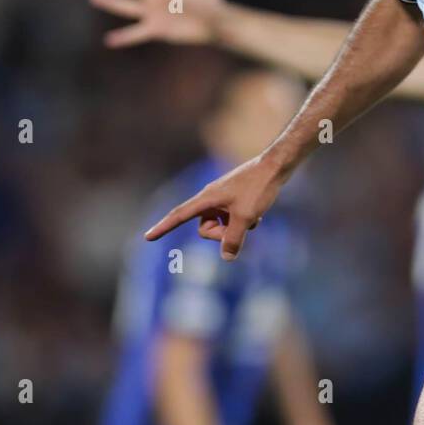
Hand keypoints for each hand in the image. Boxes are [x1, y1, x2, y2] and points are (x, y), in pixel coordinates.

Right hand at [145, 154, 286, 260]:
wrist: (276, 166)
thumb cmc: (258, 188)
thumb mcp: (246, 217)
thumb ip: (233, 239)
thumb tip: (226, 257)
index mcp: (206, 199)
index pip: (179, 216)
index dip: (163, 227)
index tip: (147, 237)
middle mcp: (210, 198)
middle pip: (206, 229)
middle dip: (223, 233)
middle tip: (244, 223)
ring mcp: (222, 198)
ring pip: (221, 226)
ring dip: (236, 227)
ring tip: (253, 215)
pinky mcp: (234, 199)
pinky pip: (232, 219)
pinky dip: (244, 220)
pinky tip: (258, 213)